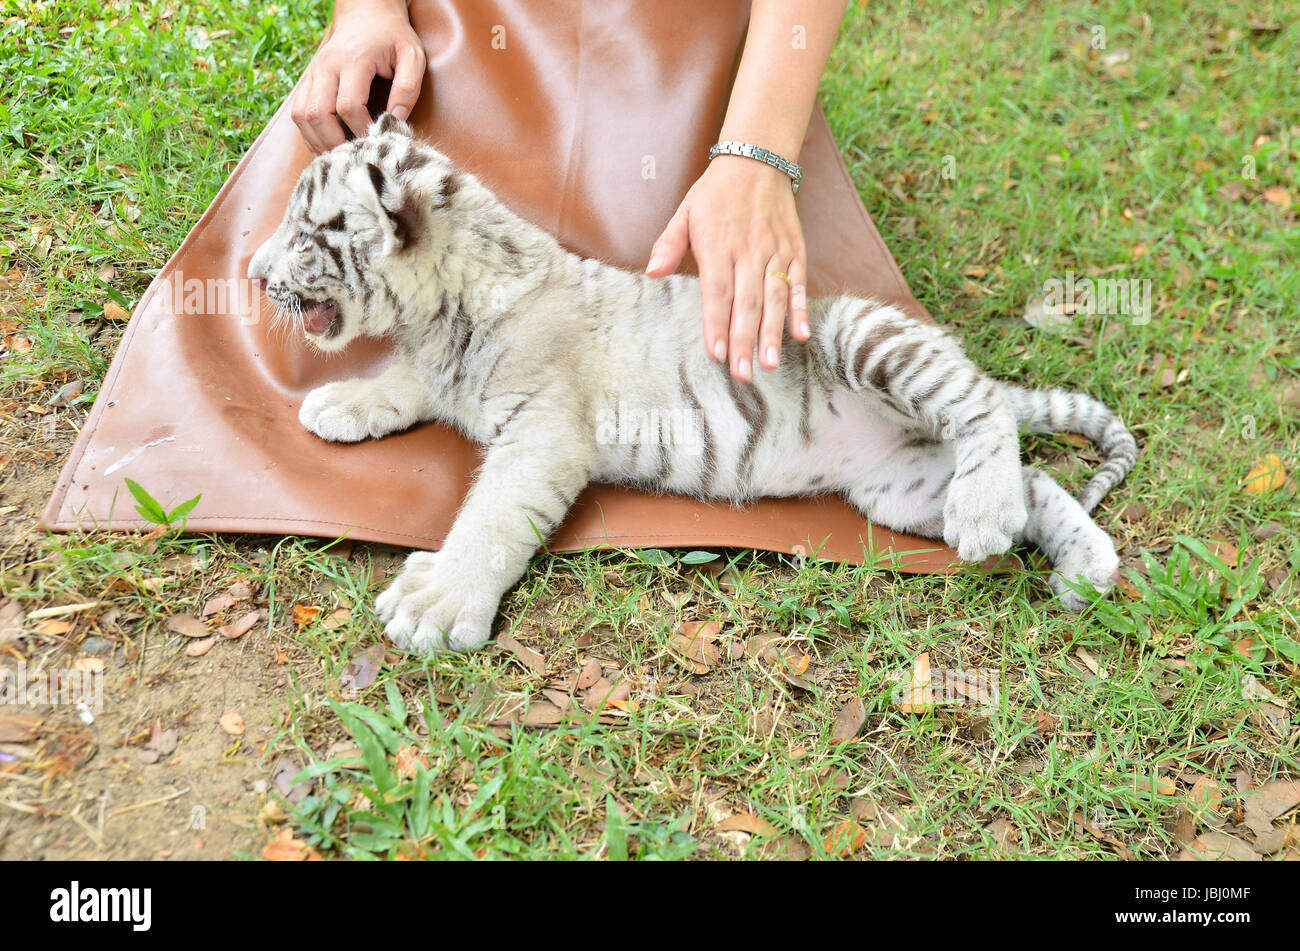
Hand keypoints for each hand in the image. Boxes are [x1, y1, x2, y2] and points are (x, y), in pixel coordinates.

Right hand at [292, 0, 425, 153]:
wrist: (365, 11)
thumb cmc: (392, 36)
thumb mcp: (412, 55)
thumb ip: (409, 87)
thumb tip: (396, 119)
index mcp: (353, 60)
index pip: (348, 105)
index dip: (361, 130)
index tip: (376, 141)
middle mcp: (327, 66)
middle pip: (317, 113)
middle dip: (334, 142)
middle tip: (354, 158)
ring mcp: (313, 73)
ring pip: (301, 115)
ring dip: (317, 141)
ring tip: (339, 157)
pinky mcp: (308, 80)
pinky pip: (298, 112)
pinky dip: (309, 133)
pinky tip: (327, 145)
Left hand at [646, 156, 809, 381]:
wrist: (757, 161)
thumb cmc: (715, 193)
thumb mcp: (685, 213)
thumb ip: (669, 245)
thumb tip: (652, 272)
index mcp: (718, 246)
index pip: (717, 292)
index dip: (717, 323)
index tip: (716, 352)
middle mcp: (749, 251)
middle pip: (746, 303)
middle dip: (744, 341)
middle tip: (742, 373)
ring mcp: (775, 253)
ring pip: (774, 299)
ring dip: (772, 333)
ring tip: (769, 363)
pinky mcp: (795, 251)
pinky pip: (798, 284)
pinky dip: (801, 309)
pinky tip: (801, 334)